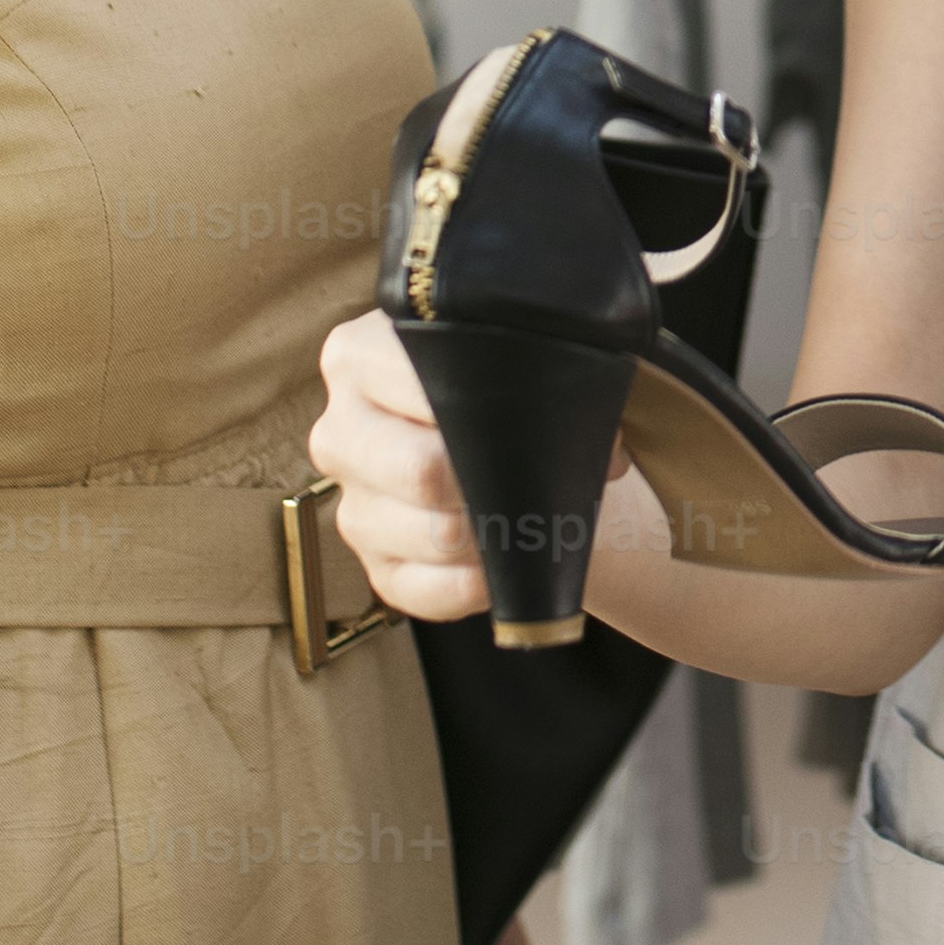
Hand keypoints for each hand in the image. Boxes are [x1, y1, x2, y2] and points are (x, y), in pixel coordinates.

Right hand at [310, 311, 627, 625]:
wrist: (504, 440)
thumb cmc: (509, 385)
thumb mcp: (519, 352)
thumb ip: (549, 367)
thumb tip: (603, 439)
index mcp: (358, 357)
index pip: (420, 381)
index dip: (492, 402)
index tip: (546, 408)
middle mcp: (339, 431)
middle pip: (419, 471)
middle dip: (496, 478)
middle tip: (545, 471)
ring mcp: (351, 506)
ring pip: (430, 536)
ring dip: (497, 531)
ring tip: (535, 509)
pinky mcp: (376, 569)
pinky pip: (426, 592)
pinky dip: (480, 583)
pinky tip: (508, 562)